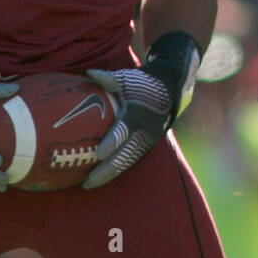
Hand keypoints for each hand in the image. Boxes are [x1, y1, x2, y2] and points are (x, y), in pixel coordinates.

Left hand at [82, 32, 199, 188]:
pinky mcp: (146, 145)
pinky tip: (100, 177)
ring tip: (89, 184)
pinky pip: (129, 161)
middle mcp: (143, 131)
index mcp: (137, 115)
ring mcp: (146, 140)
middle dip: (105, 170)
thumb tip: (89, 73)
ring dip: (108, 174)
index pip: (123, 131)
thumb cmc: (143, 83)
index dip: (111, 142)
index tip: (98, 153)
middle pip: (124, 156)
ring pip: (126, 162)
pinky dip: (115, 170)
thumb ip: (108, 79)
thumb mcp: (127, 79)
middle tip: (87, 182)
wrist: (170, 90)